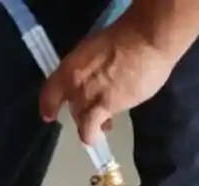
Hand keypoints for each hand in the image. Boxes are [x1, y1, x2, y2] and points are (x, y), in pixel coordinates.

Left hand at [39, 20, 177, 145]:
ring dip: (89, 125)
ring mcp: (85, 96)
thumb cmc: (131, 35)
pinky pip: (89, 129)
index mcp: (70, 66)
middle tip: (97, 112)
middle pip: (70, 106)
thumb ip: (92, 67)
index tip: (51, 115)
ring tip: (104, 126)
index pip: (50, 92)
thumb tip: (96, 77)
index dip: (49, 106)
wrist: (149, 38)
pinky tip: (97, 137)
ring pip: (80, 119)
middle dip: (82, 111)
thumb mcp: (98, 48)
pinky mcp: (103, 107)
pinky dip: (90, 135)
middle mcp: (72, 83)